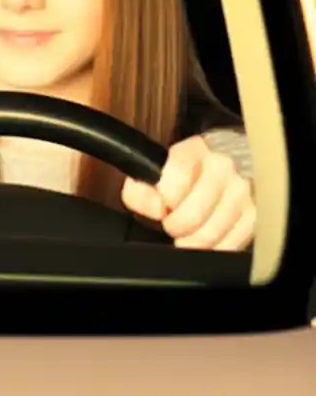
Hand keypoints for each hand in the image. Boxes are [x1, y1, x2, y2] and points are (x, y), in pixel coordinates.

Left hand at [121, 135, 254, 250]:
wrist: (230, 156)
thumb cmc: (188, 167)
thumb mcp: (158, 168)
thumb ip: (141, 188)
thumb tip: (154, 209)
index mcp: (195, 151)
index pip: (173, 185)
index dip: (161, 203)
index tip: (160, 206)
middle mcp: (224, 168)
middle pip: (192, 216)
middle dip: (174, 226)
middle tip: (172, 223)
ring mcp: (243, 192)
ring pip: (210, 234)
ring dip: (192, 240)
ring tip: (188, 231)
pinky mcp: (256, 214)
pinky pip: (230, 244)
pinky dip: (212, 247)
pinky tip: (205, 237)